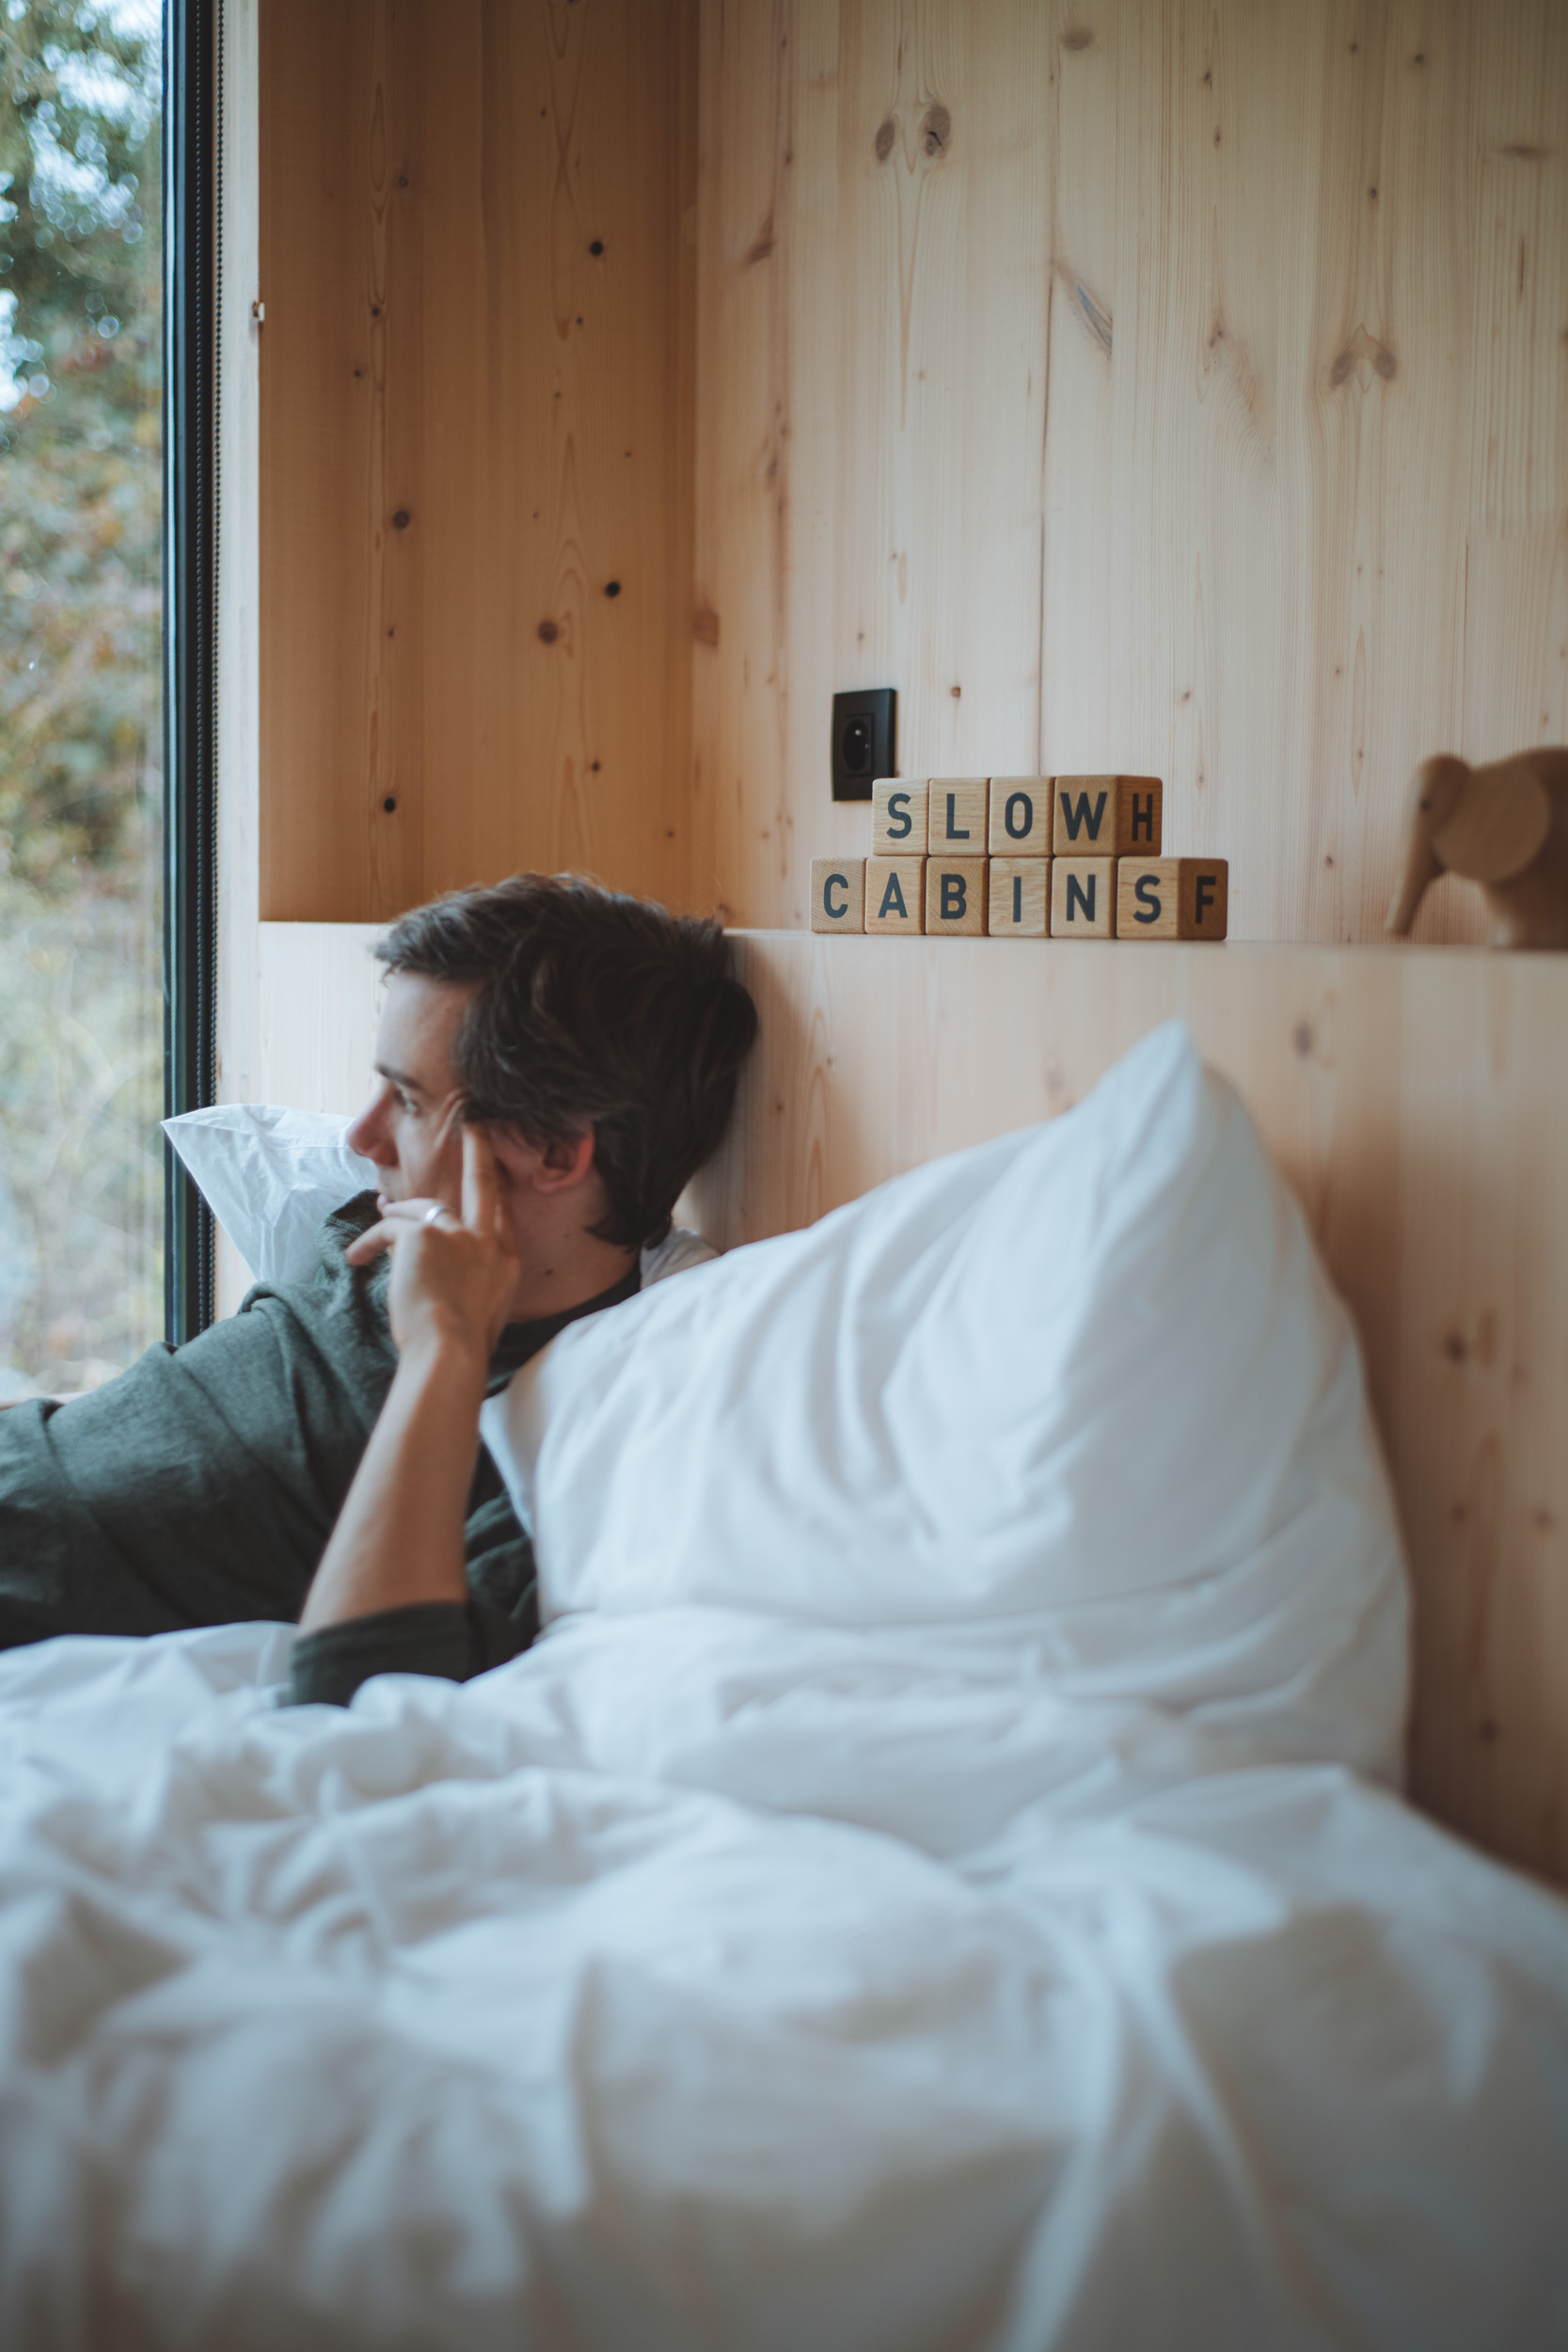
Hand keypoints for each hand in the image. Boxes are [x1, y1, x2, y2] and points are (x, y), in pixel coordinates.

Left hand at [345, 1125, 519, 1361]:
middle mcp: (488, 1240)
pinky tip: (356, 1257)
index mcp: (507, 1260)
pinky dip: (369, 1241)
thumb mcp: (486, 1312)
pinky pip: (389, 1227)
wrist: (450, 1352)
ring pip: (422, 1208)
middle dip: (479, 1150)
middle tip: (474, 1126)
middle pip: (482, 1183)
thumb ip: (478, 1284)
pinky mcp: (423, 1234)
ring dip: (398, 1214)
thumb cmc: (462, 1347)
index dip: (493, 1190)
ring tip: (379, 1221)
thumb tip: (453, 1276)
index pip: (501, 1213)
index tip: (488, 1174)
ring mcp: (458, 1233)